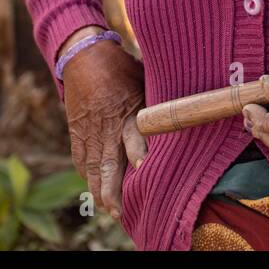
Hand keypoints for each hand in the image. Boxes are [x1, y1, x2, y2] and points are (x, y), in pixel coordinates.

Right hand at [60, 33, 146, 221]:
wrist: (83, 57)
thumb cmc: (123, 69)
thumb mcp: (146, 79)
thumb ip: (160, 101)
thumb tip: (190, 105)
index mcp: (128, 112)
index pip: (134, 138)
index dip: (138, 154)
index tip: (143, 169)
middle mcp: (107, 127)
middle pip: (107, 164)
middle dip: (113, 190)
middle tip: (120, 212)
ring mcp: (89, 132)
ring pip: (92, 168)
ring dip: (99, 190)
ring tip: (109, 210)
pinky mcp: (77, 133)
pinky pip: (81, 159)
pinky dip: (87, 176)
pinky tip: (95, 191)